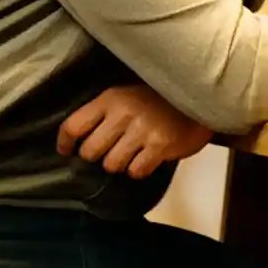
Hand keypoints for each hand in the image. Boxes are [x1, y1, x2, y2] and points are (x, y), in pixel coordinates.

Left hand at [57, 84, 212, 179]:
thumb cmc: (158, 101)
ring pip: (112, 165)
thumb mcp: (127, 96)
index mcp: (111, 99)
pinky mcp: (161, 146)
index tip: (68, 151)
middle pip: (90, 151)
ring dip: (120, 165)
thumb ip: (104, 113)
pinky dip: (139, 170)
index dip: (65, 143)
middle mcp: (124, 113)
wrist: (201, 100)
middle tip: (110, 152)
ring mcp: (143, 130)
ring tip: (131, 156)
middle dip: (98, 157)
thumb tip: (77, 141)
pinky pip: (136, 171)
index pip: (73, 126)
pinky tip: (146, 160)